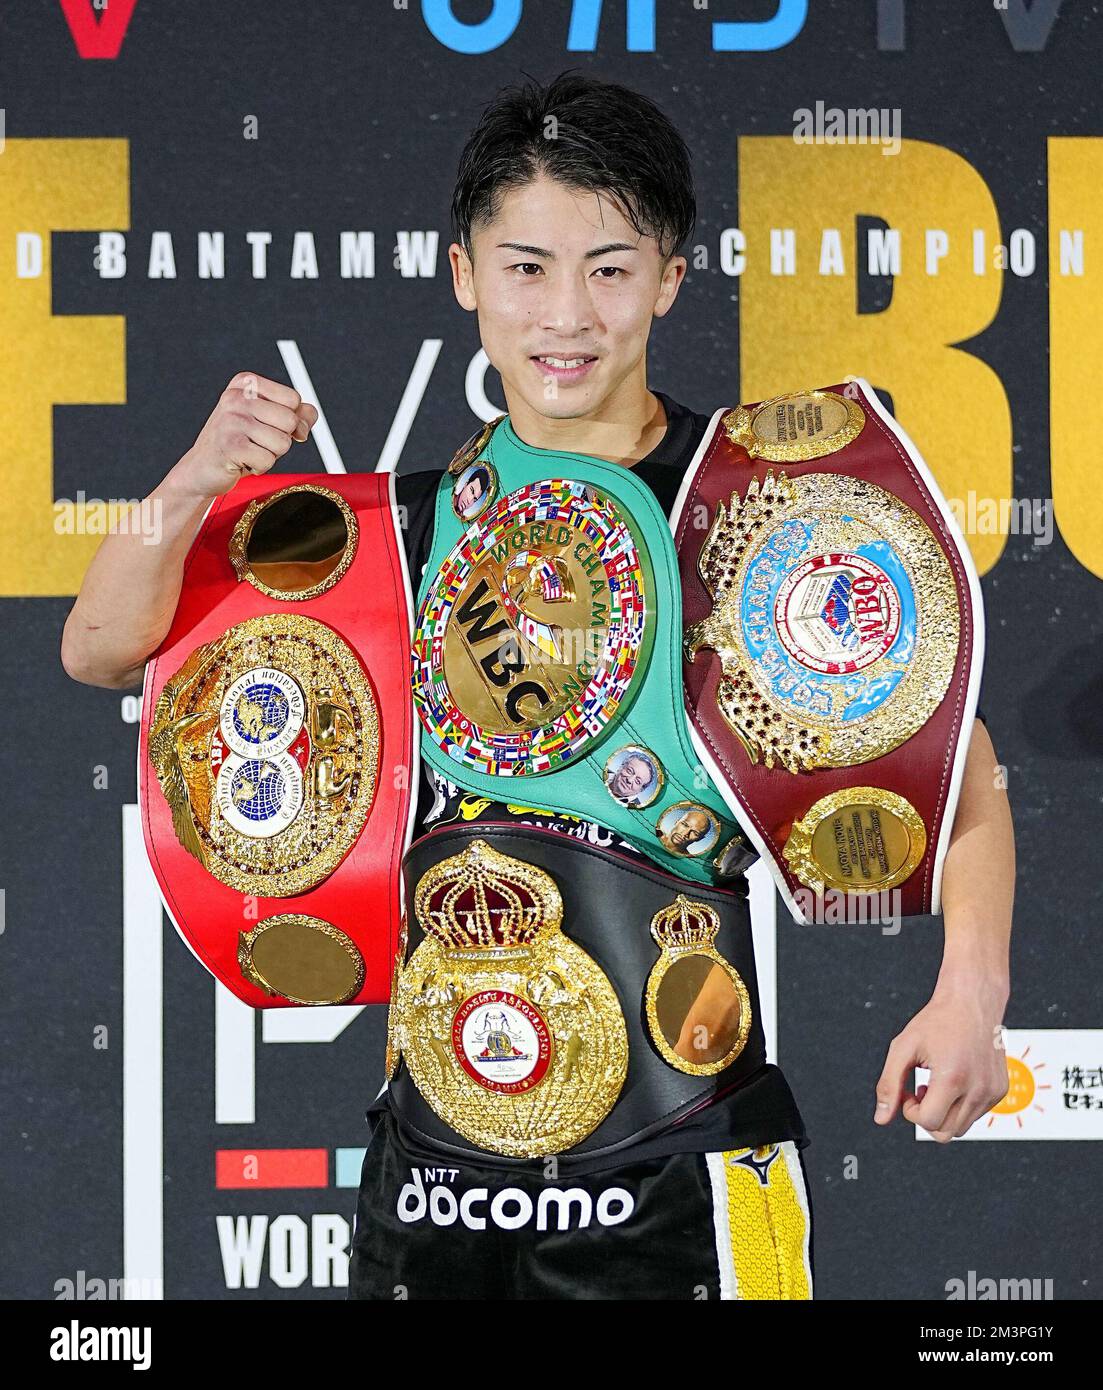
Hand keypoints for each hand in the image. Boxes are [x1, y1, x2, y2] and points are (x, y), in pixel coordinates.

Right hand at [175, 372, 318, 498]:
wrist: (202, 469)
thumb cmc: (238, 444)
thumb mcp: (266, 422)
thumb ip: (295, 414)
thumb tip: (310, 414)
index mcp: (246, 383)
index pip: (293, 399)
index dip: (291, 420)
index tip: (268, 427)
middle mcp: (237, 397)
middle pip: (290, 421)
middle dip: (280, 439)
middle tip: (255, 442)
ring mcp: (232, 420)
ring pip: (283, 443)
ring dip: (270, 455)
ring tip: (248, 451)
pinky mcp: (231, 445)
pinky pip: (269, 460)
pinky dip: (260, 467)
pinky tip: (241, 461)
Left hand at [873, 975, 1009, 1141]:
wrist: (972, 1002)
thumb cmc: (938, 1021)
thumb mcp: (903, 1047)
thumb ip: (889, 1084)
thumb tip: (881, 1118)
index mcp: (953, 1078)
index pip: (929, 1123)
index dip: (911, 1112)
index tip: (908, 1092)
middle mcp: (978, 1089)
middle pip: (945, 1133)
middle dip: (926, 1117)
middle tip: (920, 1090)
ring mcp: (992, 1092)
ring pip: (961, 1128)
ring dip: (943, 1114)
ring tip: (935, 1085)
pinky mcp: (1000, 1091)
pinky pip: (976, 1115)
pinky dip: (960, 1107)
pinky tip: (952, 1081)